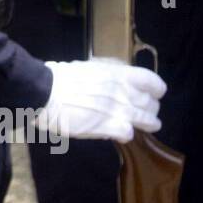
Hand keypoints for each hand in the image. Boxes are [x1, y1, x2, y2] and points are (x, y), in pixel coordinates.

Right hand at [41, 58, 164, 141]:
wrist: (45, 92)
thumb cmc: (60, 77)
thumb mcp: (89, 68)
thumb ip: (105, 76)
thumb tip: (111, 81)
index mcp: (118, 74)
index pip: (151, 81)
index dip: (156, 89)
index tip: (156, 93)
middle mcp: (124, 92)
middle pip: (151, 103)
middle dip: (152, 108)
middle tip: (149, 112)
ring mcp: (119, 110)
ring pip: (146, 120)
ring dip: (149, 123)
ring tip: (150, 126)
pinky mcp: (109, 127)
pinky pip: (128, 133)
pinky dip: (126, 135)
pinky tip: (120, 134)